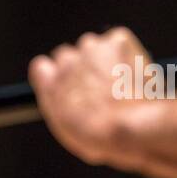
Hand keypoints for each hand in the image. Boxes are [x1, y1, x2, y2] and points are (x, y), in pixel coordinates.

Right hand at [27, 27, 149, 168]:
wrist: (127, 128)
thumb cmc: (102, 137)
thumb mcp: (69, 129)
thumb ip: (64, 106)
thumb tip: (74, 99)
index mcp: (50, 85)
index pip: (43, 68)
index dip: (58, 77)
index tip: (71, 86)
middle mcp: (66, 61)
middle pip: (70, 56)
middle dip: (83, 69)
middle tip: (102, 89)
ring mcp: (91, 48)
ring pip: (95, 48)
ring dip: (105, 60)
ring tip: (121, 86)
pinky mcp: (117, 40)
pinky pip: (119, 42)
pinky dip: (128, 54)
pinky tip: (134, 76)